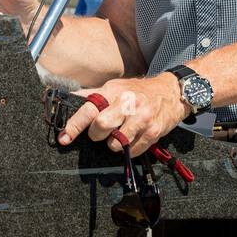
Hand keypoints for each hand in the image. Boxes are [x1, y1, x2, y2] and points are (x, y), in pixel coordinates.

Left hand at [58, 74, 189, 157]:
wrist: (171, 91)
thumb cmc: (139, 91)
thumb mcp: (116, 86)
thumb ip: (94, 94)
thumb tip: (69, 98)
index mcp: (114, 91)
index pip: (89, 109)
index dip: (74, 125)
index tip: (64, 138)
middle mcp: (127, 102)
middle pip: (100, 126)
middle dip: (97, 134)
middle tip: (102, 132)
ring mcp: (141, 118)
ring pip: (115, 143)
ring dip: (114, 143)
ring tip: (121, 133)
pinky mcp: (153, 131)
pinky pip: (132, 150)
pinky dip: (129, 148)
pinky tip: (134, 137)